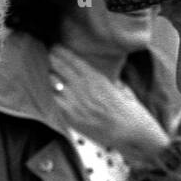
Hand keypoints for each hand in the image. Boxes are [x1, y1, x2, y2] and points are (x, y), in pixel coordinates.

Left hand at [49, 46, 170, 162]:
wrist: (131, 132)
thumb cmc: (130, 111)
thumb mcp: (120, 88)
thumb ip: (107, 81)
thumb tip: (97, 76)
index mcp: (97, 77)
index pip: (73, 60)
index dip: (61, 52)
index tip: (55, 48)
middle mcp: (85, 87)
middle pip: (61, 67)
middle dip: (54, 61)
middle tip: (50, 56)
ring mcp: (77, 102)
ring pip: (54, 83)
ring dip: (52, 77)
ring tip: (51, 73)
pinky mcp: (72, 117)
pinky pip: (56, 101)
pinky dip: (54, 95)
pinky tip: (54, 92)